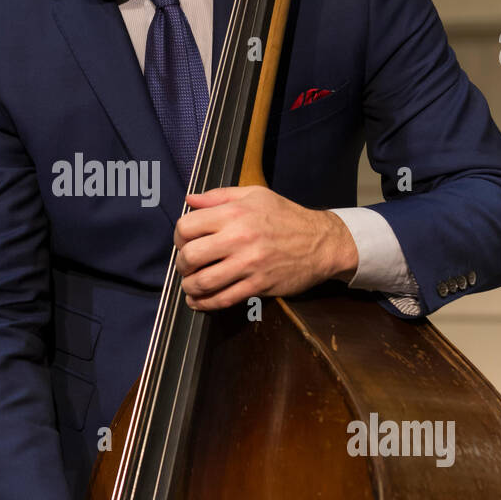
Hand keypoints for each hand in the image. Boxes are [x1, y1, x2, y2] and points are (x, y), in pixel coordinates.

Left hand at [174, 185, 357, 308]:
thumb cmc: (286, 216)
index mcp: (234, 213)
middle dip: (182, 264)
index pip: (187, 227)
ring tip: (191, 284)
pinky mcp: (258, 286)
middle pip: (190, 257)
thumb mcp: (255, 195)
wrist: (321, 242)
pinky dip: (204, 304)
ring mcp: (249, 264)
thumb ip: (219, 196)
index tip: (185, 242)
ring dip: (190, 287)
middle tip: (187, 265)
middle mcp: (239, 238)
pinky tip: (199, 301)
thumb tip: (190, 199)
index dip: (179, 237)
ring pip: (203, 282)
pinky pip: (223, 300)